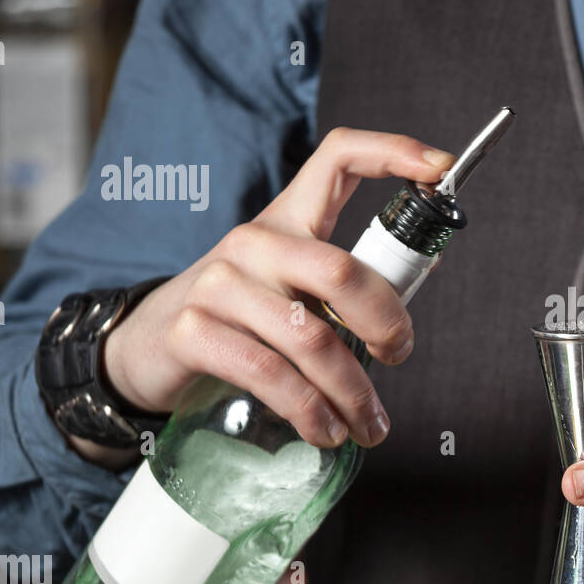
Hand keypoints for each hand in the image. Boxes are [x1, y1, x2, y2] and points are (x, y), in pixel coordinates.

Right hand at [101, 128, 456, 450]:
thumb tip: (415, 292)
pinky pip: (270, 376)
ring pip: (311, 339)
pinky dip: (310, 412)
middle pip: (341, 271)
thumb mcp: (288, 287)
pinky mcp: (193, 333)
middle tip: (401, 357)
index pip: (338, 158)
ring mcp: (219, 286)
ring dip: (352, 393)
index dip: (392, 152)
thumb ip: (343, 285)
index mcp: (287, 219)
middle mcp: (254, 243)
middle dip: (387, 323)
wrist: (143, 348)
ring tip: (369, 425)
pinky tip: (325, 430)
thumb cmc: (238, 319)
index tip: (439, 168)